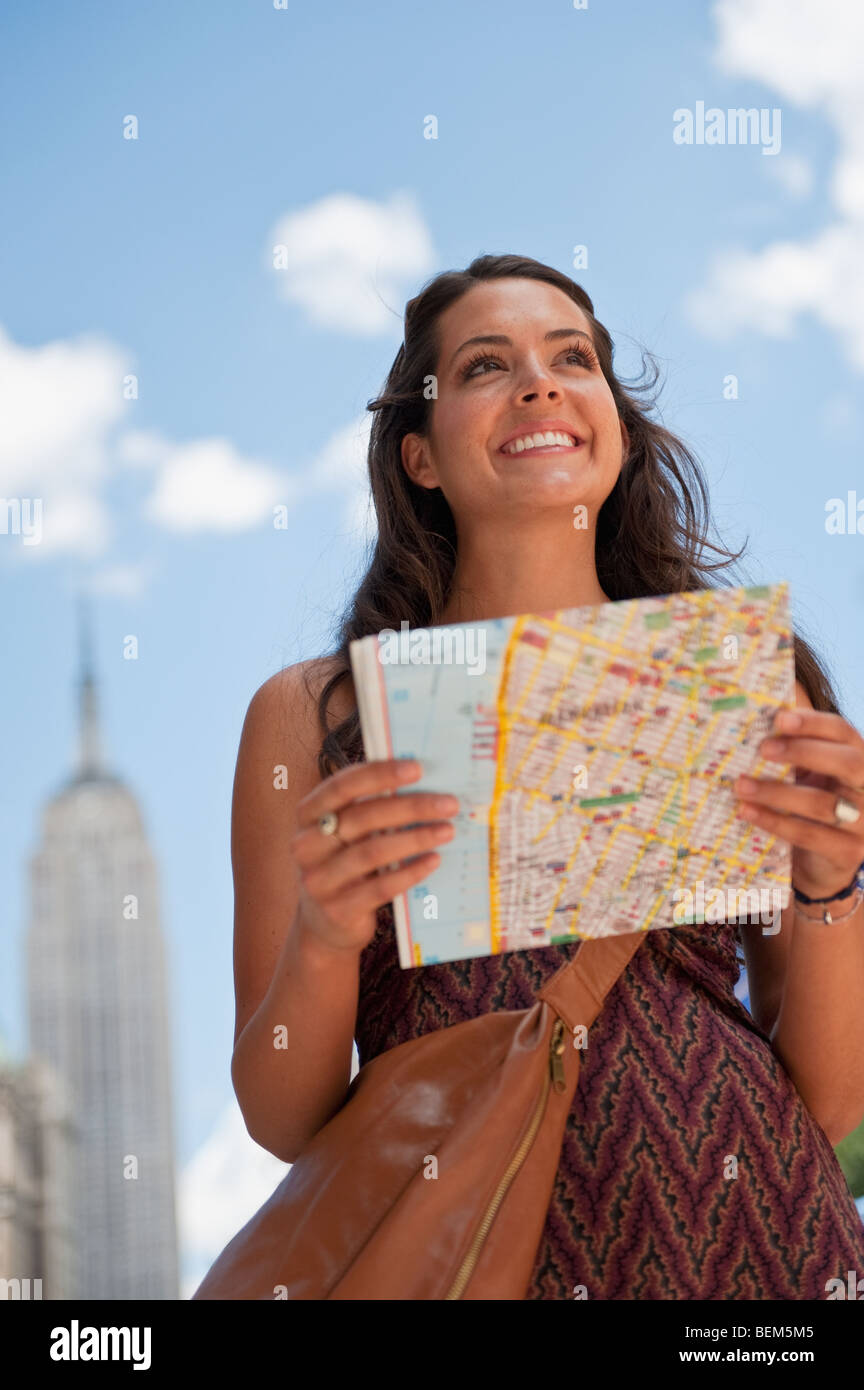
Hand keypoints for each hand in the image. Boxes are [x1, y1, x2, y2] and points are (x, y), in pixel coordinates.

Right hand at [291, 758, 458, 954]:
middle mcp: (305, 846)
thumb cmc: (344, 866)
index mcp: (307, 816)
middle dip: (410, 807)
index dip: (379, 774)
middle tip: (447, 804)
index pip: (341, 786)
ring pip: (372, 852)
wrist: (325, 927)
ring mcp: (319, 880)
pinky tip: (433, 861)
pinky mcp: (338, 910)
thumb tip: (420, 782)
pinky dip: (410, 872)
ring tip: (447, 830)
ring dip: (415, 839)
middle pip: (362, 818)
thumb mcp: (344, 835)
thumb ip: (368, 809)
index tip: (417, 769)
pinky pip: (379, 887)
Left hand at [734, 708, 863, 901]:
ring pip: (822, 803)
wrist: (822, 861)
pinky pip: (808, 834)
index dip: (813, 723)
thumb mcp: (808, 773)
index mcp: (859, 758)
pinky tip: (747, 811)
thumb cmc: (811, 803)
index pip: (842, 732)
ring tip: (741, 785)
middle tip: (763, 748)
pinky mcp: (849, 852)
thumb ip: (792, 749)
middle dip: (803, 752)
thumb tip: (755, 719)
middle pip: (848, 763)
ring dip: (777, 792)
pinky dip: (774, 821)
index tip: (779, 718)